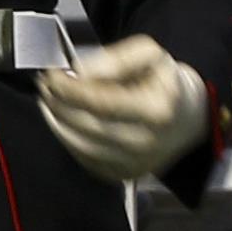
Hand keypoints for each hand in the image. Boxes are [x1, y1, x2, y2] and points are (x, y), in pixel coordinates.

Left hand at [35, 32, 211, 183]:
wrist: (187, 117)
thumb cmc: (163, 81)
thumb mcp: (149, 55)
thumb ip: (115, 59)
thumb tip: (80, 72)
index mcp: (157, 111)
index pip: (100, 103)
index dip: (69, 89)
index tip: (51, 74)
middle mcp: (147, 142)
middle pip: (86, 126)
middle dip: (57, 103)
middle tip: (44, 85)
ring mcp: (135, 163)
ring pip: (80, 146)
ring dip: (56, 121)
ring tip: (49, 100)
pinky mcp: (124, 175)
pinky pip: (84, 159)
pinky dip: (68, 139)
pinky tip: (64, 120)